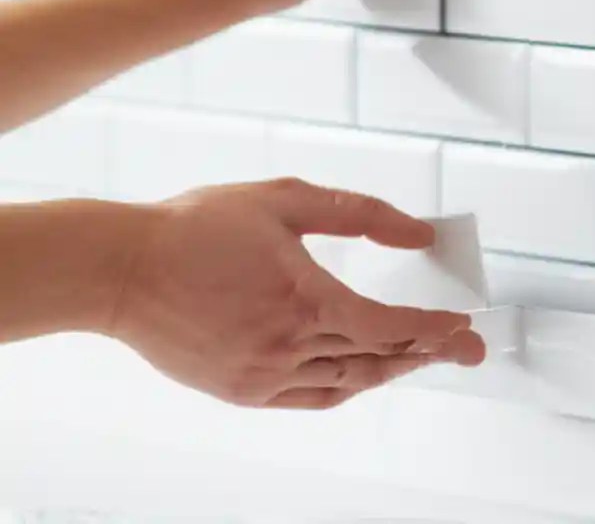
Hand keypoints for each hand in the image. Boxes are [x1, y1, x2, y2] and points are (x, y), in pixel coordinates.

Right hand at [109, 178, 484, 409]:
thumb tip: (418, 231)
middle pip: (380, 359)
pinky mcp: (242, 391)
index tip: (463, 324)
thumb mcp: (284, 201)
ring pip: (349, 383)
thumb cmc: (196, 228)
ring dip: (392, 370)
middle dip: (431, 352)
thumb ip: (360, 214)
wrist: (119, 270)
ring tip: (425, 357)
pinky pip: (312, 398)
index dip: (433, 328)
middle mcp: (289, 348)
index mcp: (305, 301)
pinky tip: (365, 374)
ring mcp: (264, 376)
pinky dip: (347, 387)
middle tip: (470, 350)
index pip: (391, 328)